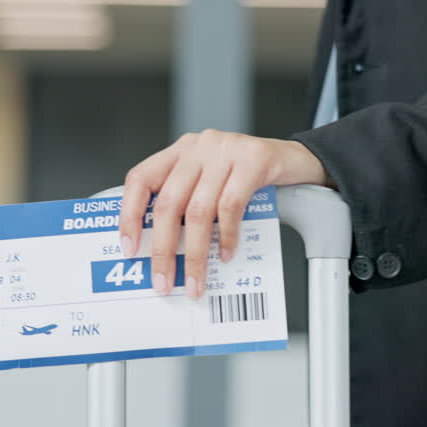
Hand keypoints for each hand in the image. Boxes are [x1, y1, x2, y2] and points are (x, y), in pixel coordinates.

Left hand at [119, 130, 328, 298]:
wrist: (297, 160)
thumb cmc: (250, 176)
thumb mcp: (212, 183)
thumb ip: (189, 203)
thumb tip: (165, 251)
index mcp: (181, 151)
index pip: (141, 179)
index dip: (129, 214)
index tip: (130, 247)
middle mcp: (199, 147)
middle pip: (169, 203)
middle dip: (164, 249)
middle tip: (163, 280)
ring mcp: (225, 150)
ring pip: (199, 211)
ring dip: (196, 253)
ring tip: (197, 279)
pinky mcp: (253, 159)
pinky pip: (231, 206)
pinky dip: (226, 236)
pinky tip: (226, 254)